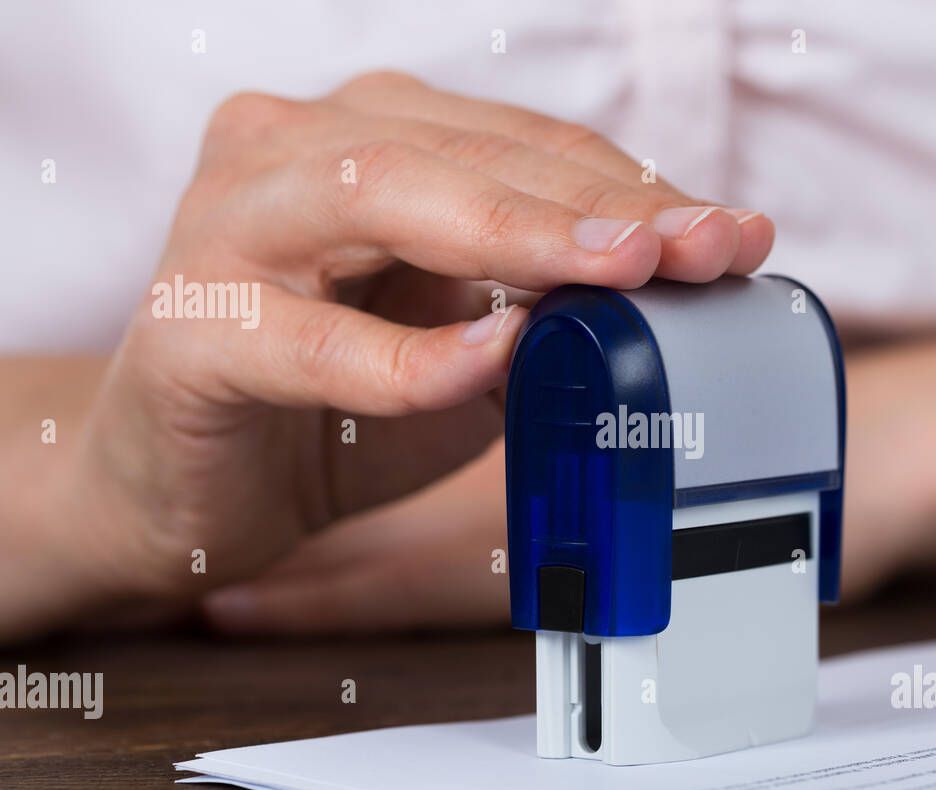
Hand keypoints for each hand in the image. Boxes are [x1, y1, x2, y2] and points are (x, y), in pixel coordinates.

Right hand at [33, 72, 772, 631]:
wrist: (185, 484)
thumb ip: (543, 311)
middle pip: (466, 154)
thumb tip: (676, 300)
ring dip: (515, 237)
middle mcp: (292, 155)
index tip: (734, 236)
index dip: (634, 188)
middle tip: (700, 249)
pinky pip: (312, 337)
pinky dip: (408, 355)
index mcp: (366, 142)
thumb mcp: (460, 348)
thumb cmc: (329, 403)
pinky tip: (491, 360)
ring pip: (382, 198)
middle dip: (597, 205)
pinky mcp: (189, 329)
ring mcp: (228, 229)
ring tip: (621, 273)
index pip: (522, 147)